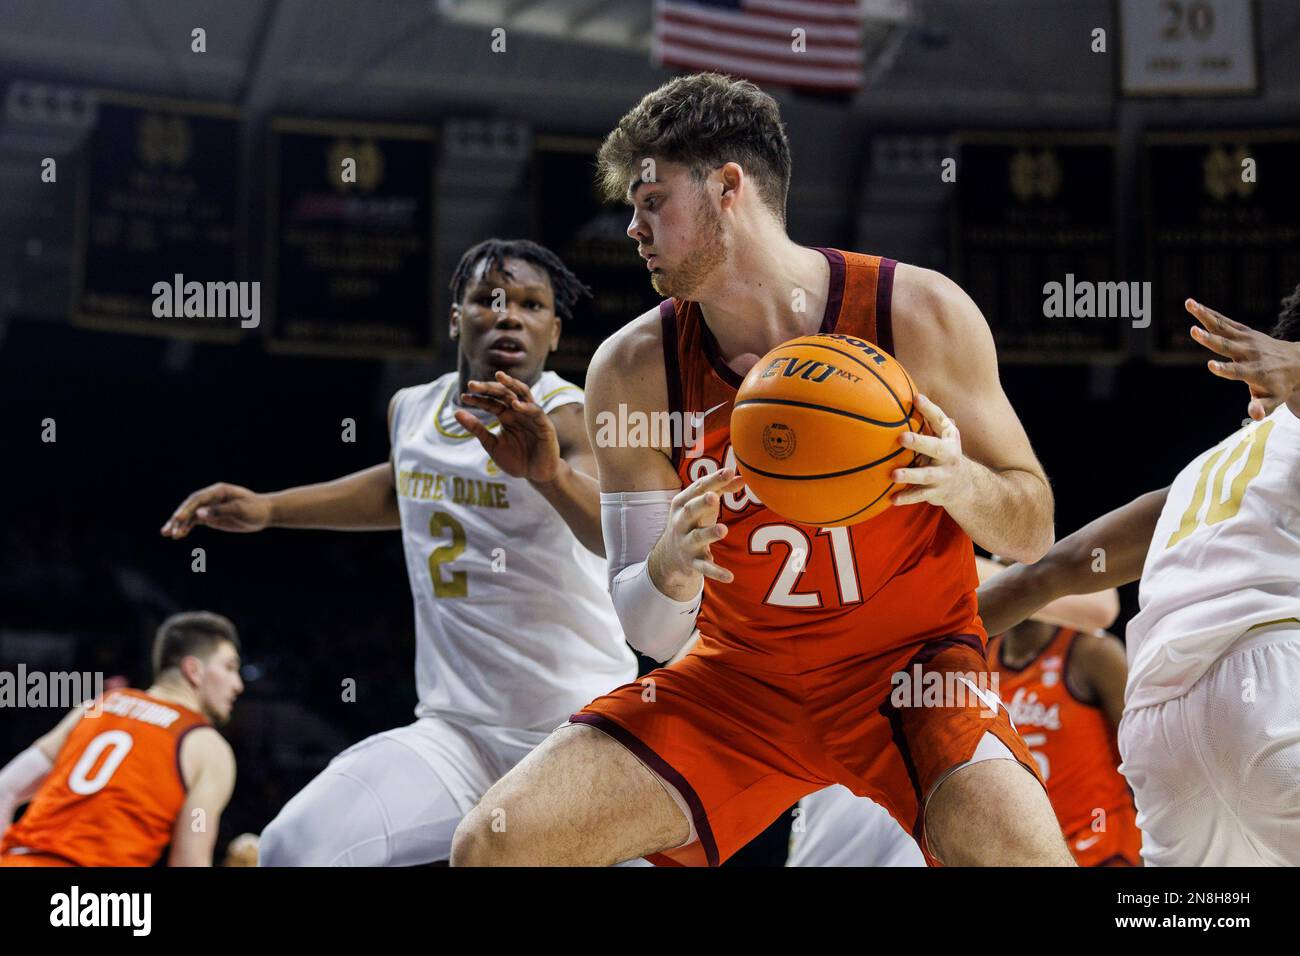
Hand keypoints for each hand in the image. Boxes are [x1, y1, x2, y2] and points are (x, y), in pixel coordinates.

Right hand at [161, 482, 271, 537]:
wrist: (265, 513)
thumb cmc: (255, 509)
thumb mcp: (240, 510)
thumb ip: (220, 511)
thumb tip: (199, 514)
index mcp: (218, 491)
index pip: (198, 499)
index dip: (187, 509)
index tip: (179, 519)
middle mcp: (211, 497)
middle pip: (190, 506)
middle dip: (179, 518)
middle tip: (169, 529)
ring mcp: (209, 507)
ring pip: (190, 515)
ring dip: (178, 524)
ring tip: (167, 534)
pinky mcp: (210, 516)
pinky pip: (194, 521)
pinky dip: (186, 528)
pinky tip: (178, 535)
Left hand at [456, 372, 561, 482]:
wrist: (535, 475)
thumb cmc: (516, 460)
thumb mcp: (492, 445)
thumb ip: (477, 429)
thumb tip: (456, 413)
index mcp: (506, 415)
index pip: (491, 402)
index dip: (478, 399)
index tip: (463, 397)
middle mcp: (519, 411)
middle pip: (504, 393)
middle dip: (489, 387)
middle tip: (472, 384)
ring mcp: (532, 416)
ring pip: (523, 394)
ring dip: (512, 384)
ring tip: (499, 377)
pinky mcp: (545, 425)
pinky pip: (536, 412)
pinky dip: (526, 407)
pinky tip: (514, 405)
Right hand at [648, 468, 744, 599]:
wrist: (669, 557)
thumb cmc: (691, 522)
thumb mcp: (703, 505)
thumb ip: (721, 489)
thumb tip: (742, 477)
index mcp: (682, 503)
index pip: (697, 489)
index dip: (713, 480)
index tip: (729, 471)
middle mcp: (680, 522)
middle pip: (690, 511)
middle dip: (701, 504)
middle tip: (714, 497)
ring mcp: (685, 543)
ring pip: (696, 537)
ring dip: (709, 533)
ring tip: (723, 529)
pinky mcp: (692, 562)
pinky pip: (704, 568)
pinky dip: (716, 572)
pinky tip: (730, 576)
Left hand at [890, 393, 971, 508]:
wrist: (966, 485)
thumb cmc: (945, 453)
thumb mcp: (943, 435)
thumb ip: (929, 419)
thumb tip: (907, 393)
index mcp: (949, 438)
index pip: (940, 420)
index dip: (929, 409)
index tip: (916, 397)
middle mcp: (949, 455)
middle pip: (935, 448)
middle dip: (919, 442)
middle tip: (901, 438)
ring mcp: (943, 475)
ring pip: (926, 475)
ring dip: (910, 475)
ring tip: (893, 475)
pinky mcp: (936, 492)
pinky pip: (919, 495)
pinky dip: (906, 498)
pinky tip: (892, 499)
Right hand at [1188, 298, 1299, 420]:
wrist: (1296, 362)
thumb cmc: (1279, 386)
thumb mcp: (1274, 401)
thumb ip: (1262, 407)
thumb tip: (1254, 416)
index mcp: (1255, 372)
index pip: (1237, 371)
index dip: (1225, 369)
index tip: (1211, 365)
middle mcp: (1250, 353)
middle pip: (1227, 345)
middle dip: (1210, 339)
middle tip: (1194, 331)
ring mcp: (1247, 340)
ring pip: (1223, 327)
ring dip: (1205, 316)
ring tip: (1189, 305)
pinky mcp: (1244, 331)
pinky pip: (1224, 321)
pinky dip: (1209, 313)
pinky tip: (1193, 305)